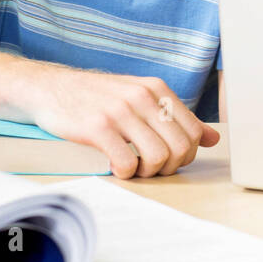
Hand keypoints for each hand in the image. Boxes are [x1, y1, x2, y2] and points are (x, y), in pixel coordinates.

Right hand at [24, 64, 218, 177]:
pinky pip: (127, 163)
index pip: (194, 131)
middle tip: (151, 167)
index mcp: (157, 89)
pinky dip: (126, 173)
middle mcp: (142, 96)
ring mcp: (120, 111)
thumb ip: (177, 117)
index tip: (168, 159)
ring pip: (158, 157)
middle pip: (181, 147)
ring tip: (135, 168)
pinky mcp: (97, 127)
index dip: (186, 154)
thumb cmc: (98, 97)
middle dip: (170, 166)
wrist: (50, 88)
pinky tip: (116, 167)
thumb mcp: (140, 98)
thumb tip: (213, 139)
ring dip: (149, 172)